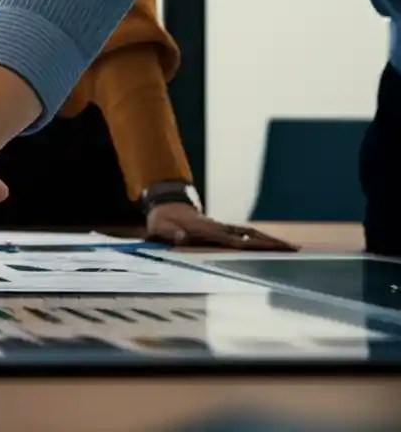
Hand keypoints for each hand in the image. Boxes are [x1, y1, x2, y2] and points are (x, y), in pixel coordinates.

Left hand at [147, 203, 296, 249]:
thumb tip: (182, 238)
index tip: (273, 249)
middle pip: (251, 236)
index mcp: (208, 231)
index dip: (255, 246)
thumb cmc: (162, 221)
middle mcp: (220, 228)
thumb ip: (170, 234)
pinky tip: (271, 246)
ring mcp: (223, 228)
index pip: (236, 241)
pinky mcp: (223, 230)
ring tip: (292, 249)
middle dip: (272, 243)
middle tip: (295, 250)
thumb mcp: (160, 228)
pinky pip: (245, 235)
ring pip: (251, 234)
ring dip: (270, 241)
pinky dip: (260, 240)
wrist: (166, 206)